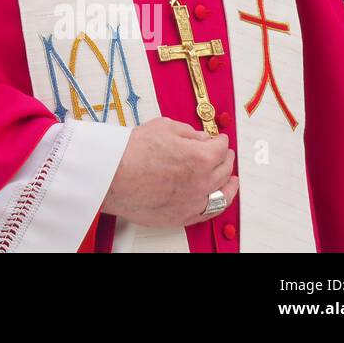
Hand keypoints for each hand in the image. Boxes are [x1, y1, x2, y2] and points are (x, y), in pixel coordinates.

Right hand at [100, 116, 237, 227]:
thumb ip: (187, 132)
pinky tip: (217, 199)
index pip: (220, 147)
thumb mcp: (163, 127)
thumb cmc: (131, 152)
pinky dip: (216, 204)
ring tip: (232, 180)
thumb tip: (199, 137)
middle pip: (224, 169)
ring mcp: (193, 202)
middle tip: (225, 154)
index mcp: (200, 157)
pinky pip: (208, 213)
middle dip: (226, 159)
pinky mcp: (182, 216)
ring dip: (229, 184)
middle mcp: (202, 182)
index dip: (220, 140)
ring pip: (222, 194)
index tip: (218, 139)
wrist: (111, 175)